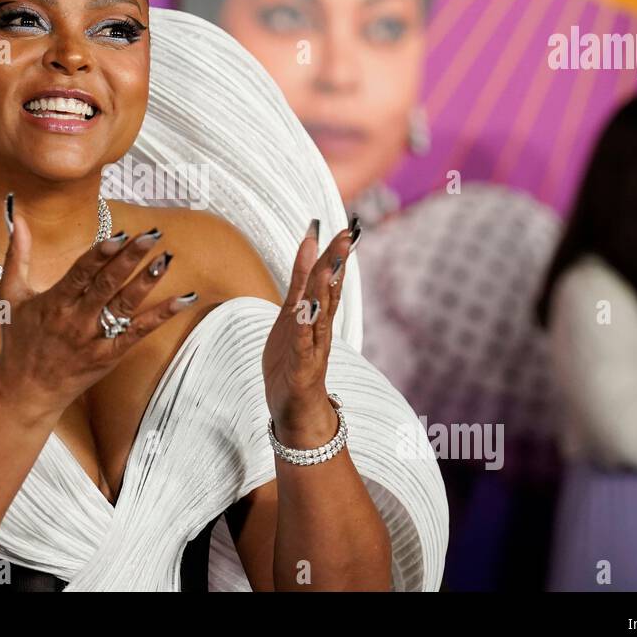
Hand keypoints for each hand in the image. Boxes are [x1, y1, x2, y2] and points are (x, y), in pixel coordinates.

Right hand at [0, 194, 197, 419]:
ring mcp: (94, 339)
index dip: (99, 255)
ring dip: (146, 283)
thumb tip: (19, 218)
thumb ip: (17, 255)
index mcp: (54, 303)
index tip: (119, 234)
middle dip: (129, 259)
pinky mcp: (109, 355)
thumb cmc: (19, 339)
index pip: (80, 274)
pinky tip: (183, 299)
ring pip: (124, 307)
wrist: (27, 391)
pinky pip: (138, 333)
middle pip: (106, 286)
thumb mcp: (10, 296)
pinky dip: (161, 316)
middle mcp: (75, 320)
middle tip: (151, 235)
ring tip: (165, 259)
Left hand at [262, 216, 358, 447]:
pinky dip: (304, 326)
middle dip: (336, 264)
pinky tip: (305, 308)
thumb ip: (299, 282)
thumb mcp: (292, 314)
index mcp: (317, 316)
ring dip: (325, 290)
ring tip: (329, 265)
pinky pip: (302, 343)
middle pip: (329, 292)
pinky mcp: (303, 368)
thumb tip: (308, 246)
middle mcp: (320, 329)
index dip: (334, 254)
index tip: (343, 228)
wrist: (294, 409)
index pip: (329, 280)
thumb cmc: (292, 360)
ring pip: (320, 315)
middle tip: (344, 236)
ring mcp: (313, 348)